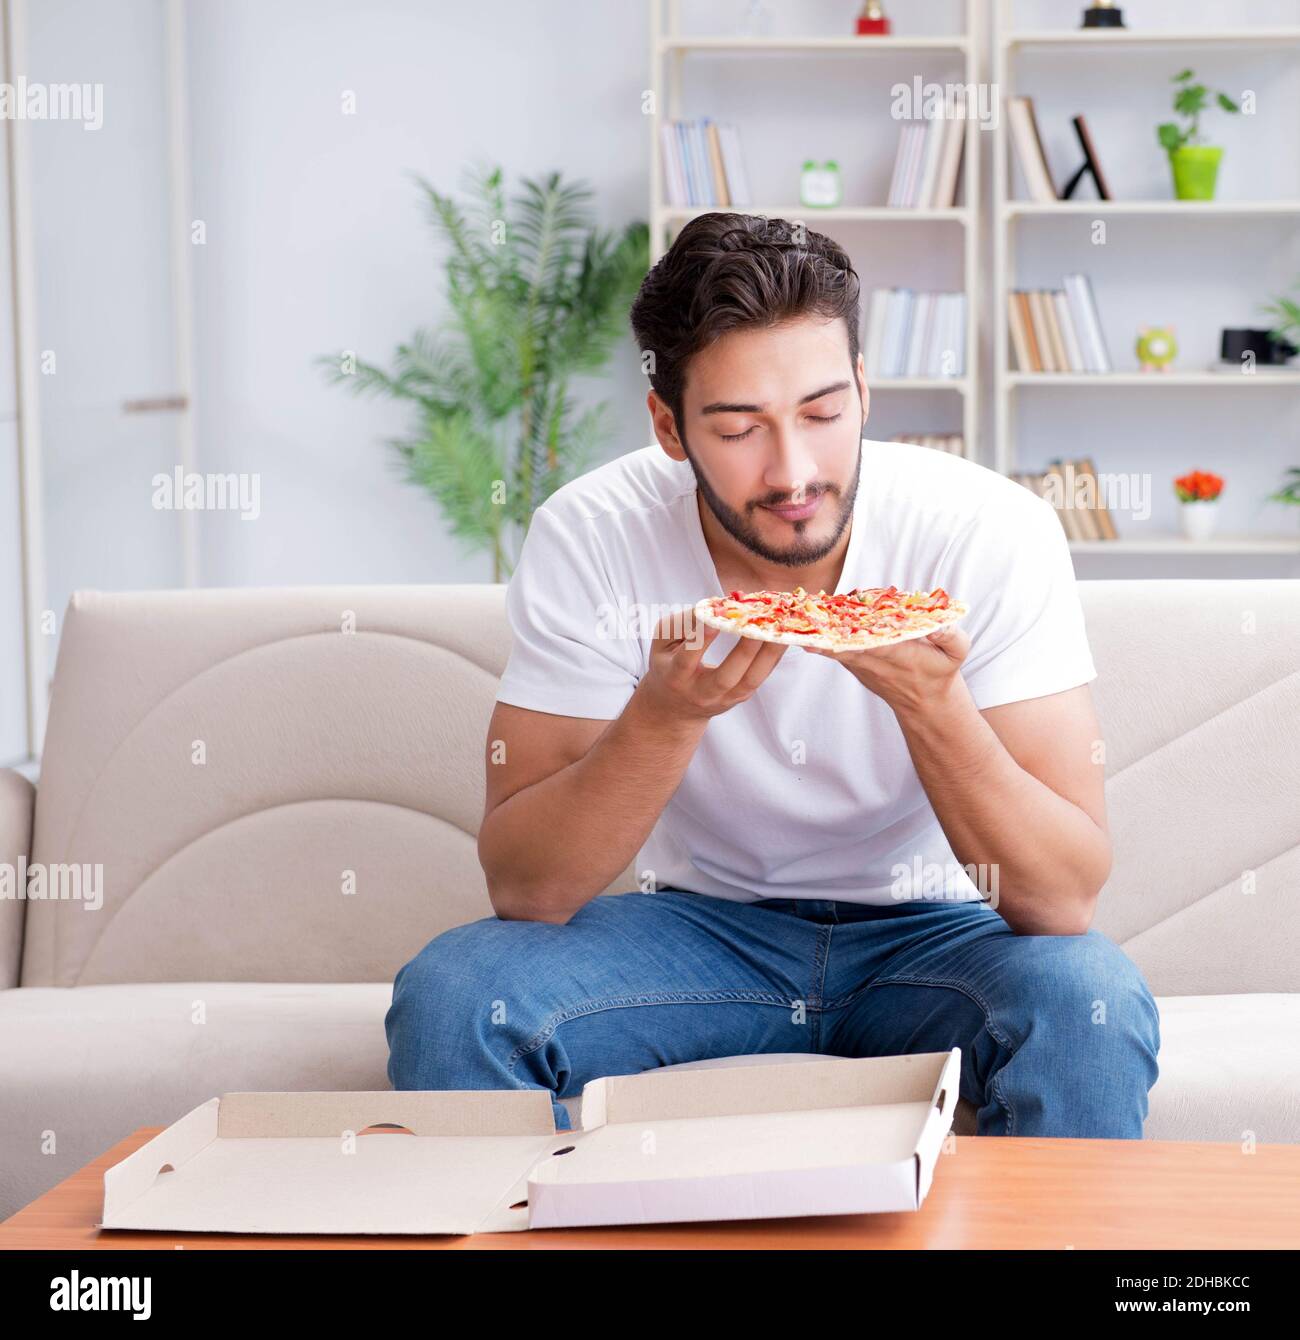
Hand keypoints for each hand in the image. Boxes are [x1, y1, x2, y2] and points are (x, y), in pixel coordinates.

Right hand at [639, 610, 787, 723]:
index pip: (686, 660)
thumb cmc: (668, 664)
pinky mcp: (741, 697)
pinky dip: (774, 656)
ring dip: (769, 653)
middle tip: (758, 622)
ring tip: (782, 628)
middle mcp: (701, 692)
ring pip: (750, 679)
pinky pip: (761, 676)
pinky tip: (784, 636)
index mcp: (676, 677)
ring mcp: (724, 698)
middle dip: (744, 650)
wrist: (675, 708)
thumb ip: (681, 623)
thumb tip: (714, 607)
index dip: (700, 641)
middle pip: (726, 676)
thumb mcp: (662, 643)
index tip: (713, 620)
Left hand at [803, 622, 970, 716]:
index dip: (854, 636)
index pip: (875, 644)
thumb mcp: (958, 653)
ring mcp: (862, 666)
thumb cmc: (941, 672)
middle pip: (846, 645)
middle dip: (826, 632)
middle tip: (803, 614)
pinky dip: (820, 639)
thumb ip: (951, 635)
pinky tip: (804, 624)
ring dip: (817, 634)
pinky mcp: (854, 666)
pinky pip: (834, 650)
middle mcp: (877, 662)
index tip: (834, 626)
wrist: (925, 703)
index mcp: (901, 656)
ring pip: (835, 648)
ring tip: (796, 615)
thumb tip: (937, 624)